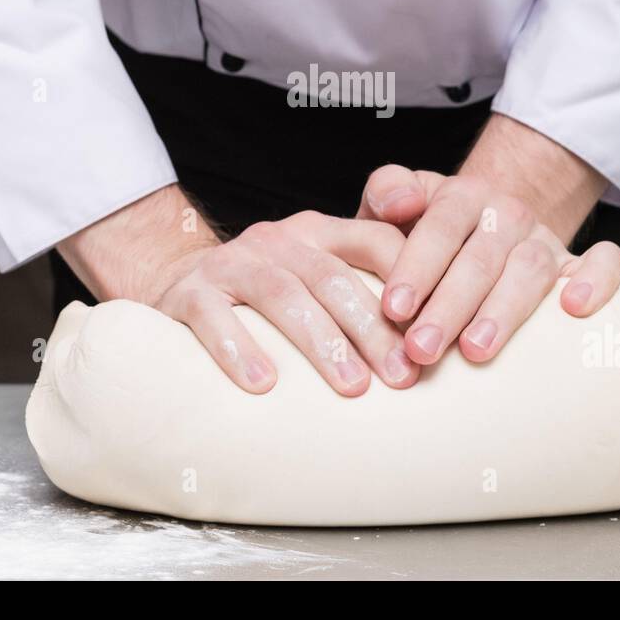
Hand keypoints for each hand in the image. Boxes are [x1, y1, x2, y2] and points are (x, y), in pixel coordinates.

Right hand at [57, 185, 417, 395]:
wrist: (174, 282)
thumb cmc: (266, 295)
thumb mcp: (316, 278)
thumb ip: (368, 291)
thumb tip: (445, 336)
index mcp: (318, 232)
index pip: (376, 241)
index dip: (412, 280)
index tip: (440, 328)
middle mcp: (278, 239)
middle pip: (333, 277)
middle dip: (373, 327)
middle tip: (404, 376)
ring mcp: (231, 263)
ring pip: (283, 294)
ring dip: (321, 343)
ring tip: (352, 387)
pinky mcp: (188, 292)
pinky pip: (214, 317)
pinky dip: (240, 350)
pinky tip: (264, 385)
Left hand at [357, 114, 619, 364]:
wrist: (483, 225)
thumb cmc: (423, 230)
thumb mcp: (395, 203)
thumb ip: (386, 191)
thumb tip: (400, 203)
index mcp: (461, 197)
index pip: (440, 228)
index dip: (417, 267)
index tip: (394, 308)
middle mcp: (506, 214)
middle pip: (481, 258)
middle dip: (450, 306)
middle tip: (421, 348)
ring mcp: (544, 240)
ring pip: (531, 269)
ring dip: (503, 312)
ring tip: (475, 351)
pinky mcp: (577, 265)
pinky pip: (604, 262)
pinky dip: (597, 280)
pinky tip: (576, 310)